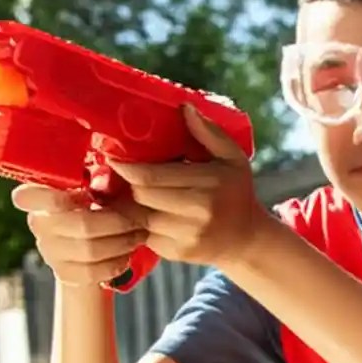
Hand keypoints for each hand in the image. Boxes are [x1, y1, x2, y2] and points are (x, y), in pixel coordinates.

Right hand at [12, 185, 145, 285]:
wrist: (98, 234)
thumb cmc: (101, 199)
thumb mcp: (100, 181)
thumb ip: (101, 178)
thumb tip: (105, 181)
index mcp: (39, 194)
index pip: (26, 197)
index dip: (61, 197)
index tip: (89, 194)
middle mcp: (39, 223)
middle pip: (82, 224)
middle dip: (119, 223)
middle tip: (139, 220)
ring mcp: (48, 250)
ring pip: (90, 251)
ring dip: (122, 243)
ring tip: (138, 235)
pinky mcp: (63, 272)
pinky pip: (91, 273)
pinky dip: (115, 265)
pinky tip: (126, 255)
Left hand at [108, 104, 271, 266]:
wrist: (247, 239)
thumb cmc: (236, 192)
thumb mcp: (232, 159)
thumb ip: (209, 134)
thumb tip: (185, 108)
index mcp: (209, 183)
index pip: (151, 176)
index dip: (126, 167)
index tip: (114, 159)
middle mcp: (199, 211)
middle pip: (141, 196)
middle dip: (129, 185)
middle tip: (123, 175)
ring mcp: (187, 236)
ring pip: (139, 217)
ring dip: (131, 205)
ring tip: (131, 195)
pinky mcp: (178, 253)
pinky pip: (145, 236)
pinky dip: (141, 226)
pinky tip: (148, 216)